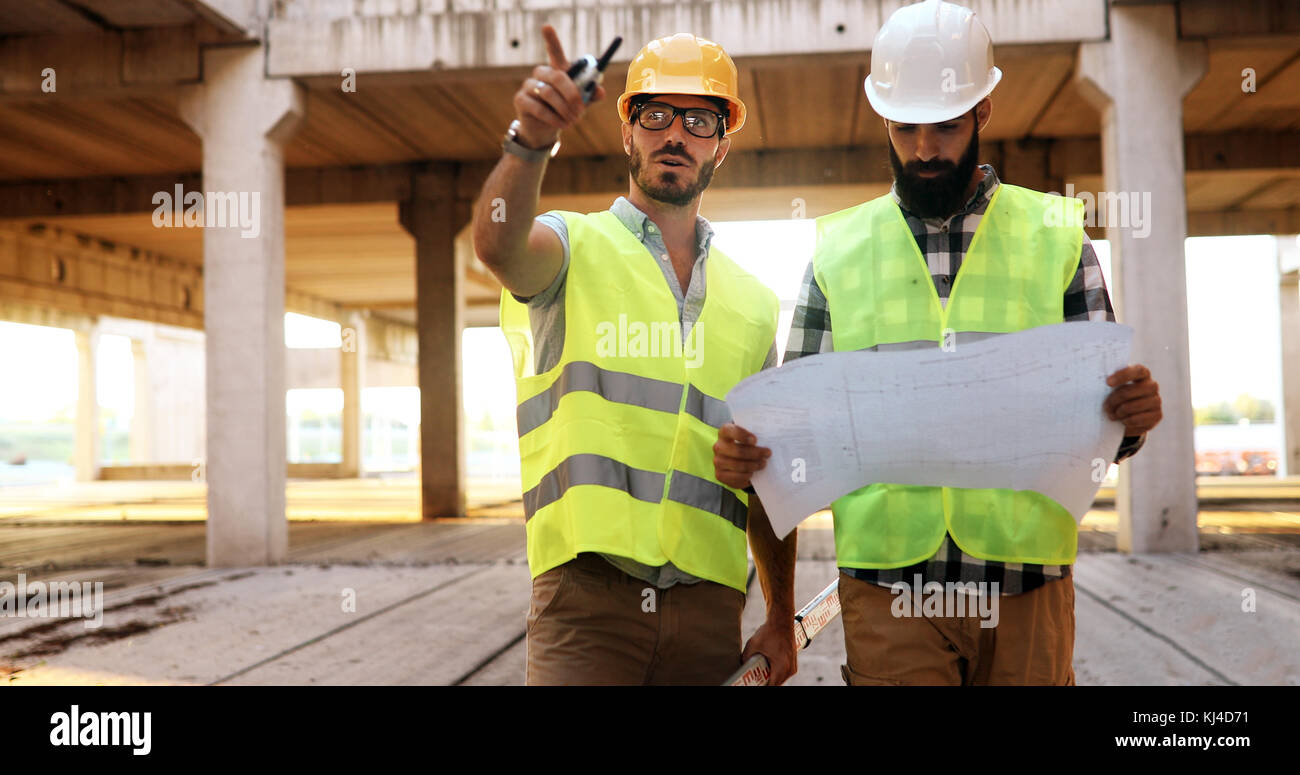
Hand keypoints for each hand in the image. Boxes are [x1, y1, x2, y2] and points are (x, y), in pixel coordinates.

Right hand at [511, 25, 606, 148]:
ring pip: (548, 94)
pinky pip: (539, 108)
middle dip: (572, 94)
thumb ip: (590, 95)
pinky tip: (562, 124)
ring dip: (565, 109)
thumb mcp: (581, 103)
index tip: (546, 27)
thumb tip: (600, 91)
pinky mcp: (520, 100)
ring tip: (573, 120)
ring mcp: (529, 86)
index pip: (553, 51)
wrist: (545, 130)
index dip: (551, 39)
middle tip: (581, 110)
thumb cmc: (564, 111)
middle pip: (557, 76)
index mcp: (556, 70)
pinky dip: (554, 118)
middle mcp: (541, 74)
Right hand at [713, 422, 770, 489]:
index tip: (755, 440)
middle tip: (768, 454)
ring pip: (739, 465)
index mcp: (724, 432)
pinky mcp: (720, 475)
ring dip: (754, 465)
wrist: (736, 459)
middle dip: (756, 453)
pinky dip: (747, 476)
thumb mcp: (749, 436)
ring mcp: (718, 461)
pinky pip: (736, 477)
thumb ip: (757, 434)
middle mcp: (718, 446)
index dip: (742, 435)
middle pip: (738, 451)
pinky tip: (753, 473)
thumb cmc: (746, 444)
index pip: (730, 431)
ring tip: (763, 464)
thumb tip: (775, 435)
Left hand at [741, 618, 797, 685]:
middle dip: (765, 684)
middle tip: (754, 680)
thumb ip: (745, 659)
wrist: (782, 621)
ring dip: (771, 679)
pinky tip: (767, 670)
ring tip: (760, 677)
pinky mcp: (793, 663)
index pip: (771, 687)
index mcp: (781, 667)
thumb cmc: (768, 632)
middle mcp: (789, 669)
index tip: (754, 684)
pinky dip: (776, 674)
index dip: (762, 686)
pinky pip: (784, 674)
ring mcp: (792, 666)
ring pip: (780, 680)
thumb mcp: (753, 645)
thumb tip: (740, 668)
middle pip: (776, 684)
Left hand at [1104, 364, 1161, 435]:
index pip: (1137, 371)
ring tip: (1112, 415)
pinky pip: (1136, 419)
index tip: (1107, 383)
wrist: (1129, 416)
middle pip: (1128, 392)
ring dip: (1118, 413)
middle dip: (1113, 401)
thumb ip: (1110, 383)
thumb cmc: (1118, 397)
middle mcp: (1152, 385)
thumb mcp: (1113, 388)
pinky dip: (1126, 421)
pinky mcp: (1157, 415)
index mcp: (1142, 374)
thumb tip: (1093, 382)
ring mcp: (1156, 400)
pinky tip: (1123, 420)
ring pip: (1131, 407)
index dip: (1122, 376)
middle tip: (1105, 407)